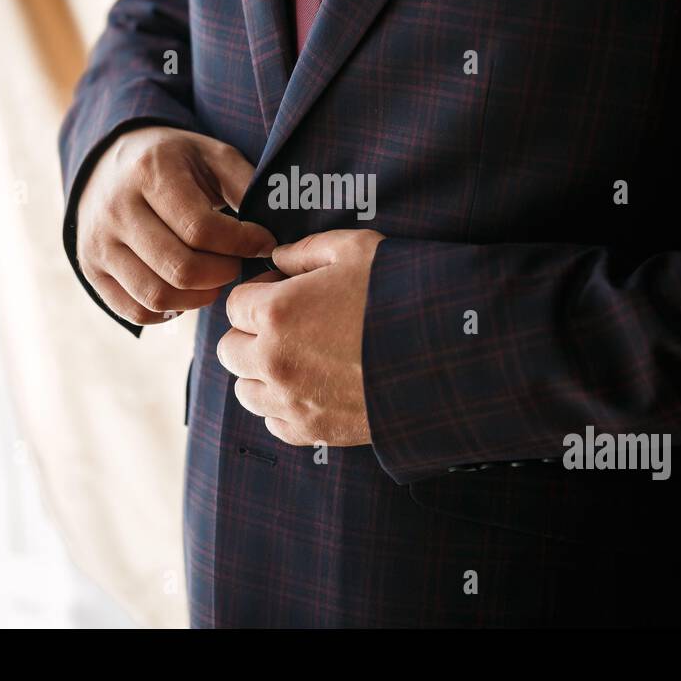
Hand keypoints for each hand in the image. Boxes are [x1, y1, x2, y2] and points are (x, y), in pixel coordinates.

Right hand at [76, 126, 276, 323]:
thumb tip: (270, 235)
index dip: (242, 244)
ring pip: (157, 296)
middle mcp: (116, 209)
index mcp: (150, 172)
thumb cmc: (175, 161)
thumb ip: (245, 185)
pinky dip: (169, 311)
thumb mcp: (213, 155)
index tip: (263, 242)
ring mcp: (98, 243)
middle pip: (180, 269)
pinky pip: (135, 311)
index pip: (202, 229)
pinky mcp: (91, 270)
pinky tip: (186, 291)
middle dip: (223, 273)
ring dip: (199, 297)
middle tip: (237, 263)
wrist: (110, 160)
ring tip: (214, 279)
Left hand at [218, 229, 384, 446]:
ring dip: (262, 373)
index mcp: (276, 312)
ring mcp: (292, 401)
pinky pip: (274, 423)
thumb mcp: (356, 249)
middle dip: (251, 334)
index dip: (259, 293)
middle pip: (230, 349)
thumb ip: (306, 250)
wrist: (449, 352)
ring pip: (245, 390)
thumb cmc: (402, 292)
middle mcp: (274, 360)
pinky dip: (284, 408)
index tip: (284, 292)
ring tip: (298, 359)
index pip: (234, 304)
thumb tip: (278, 258)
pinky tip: (312, 388)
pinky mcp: (315, 432)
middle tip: (288, 325)